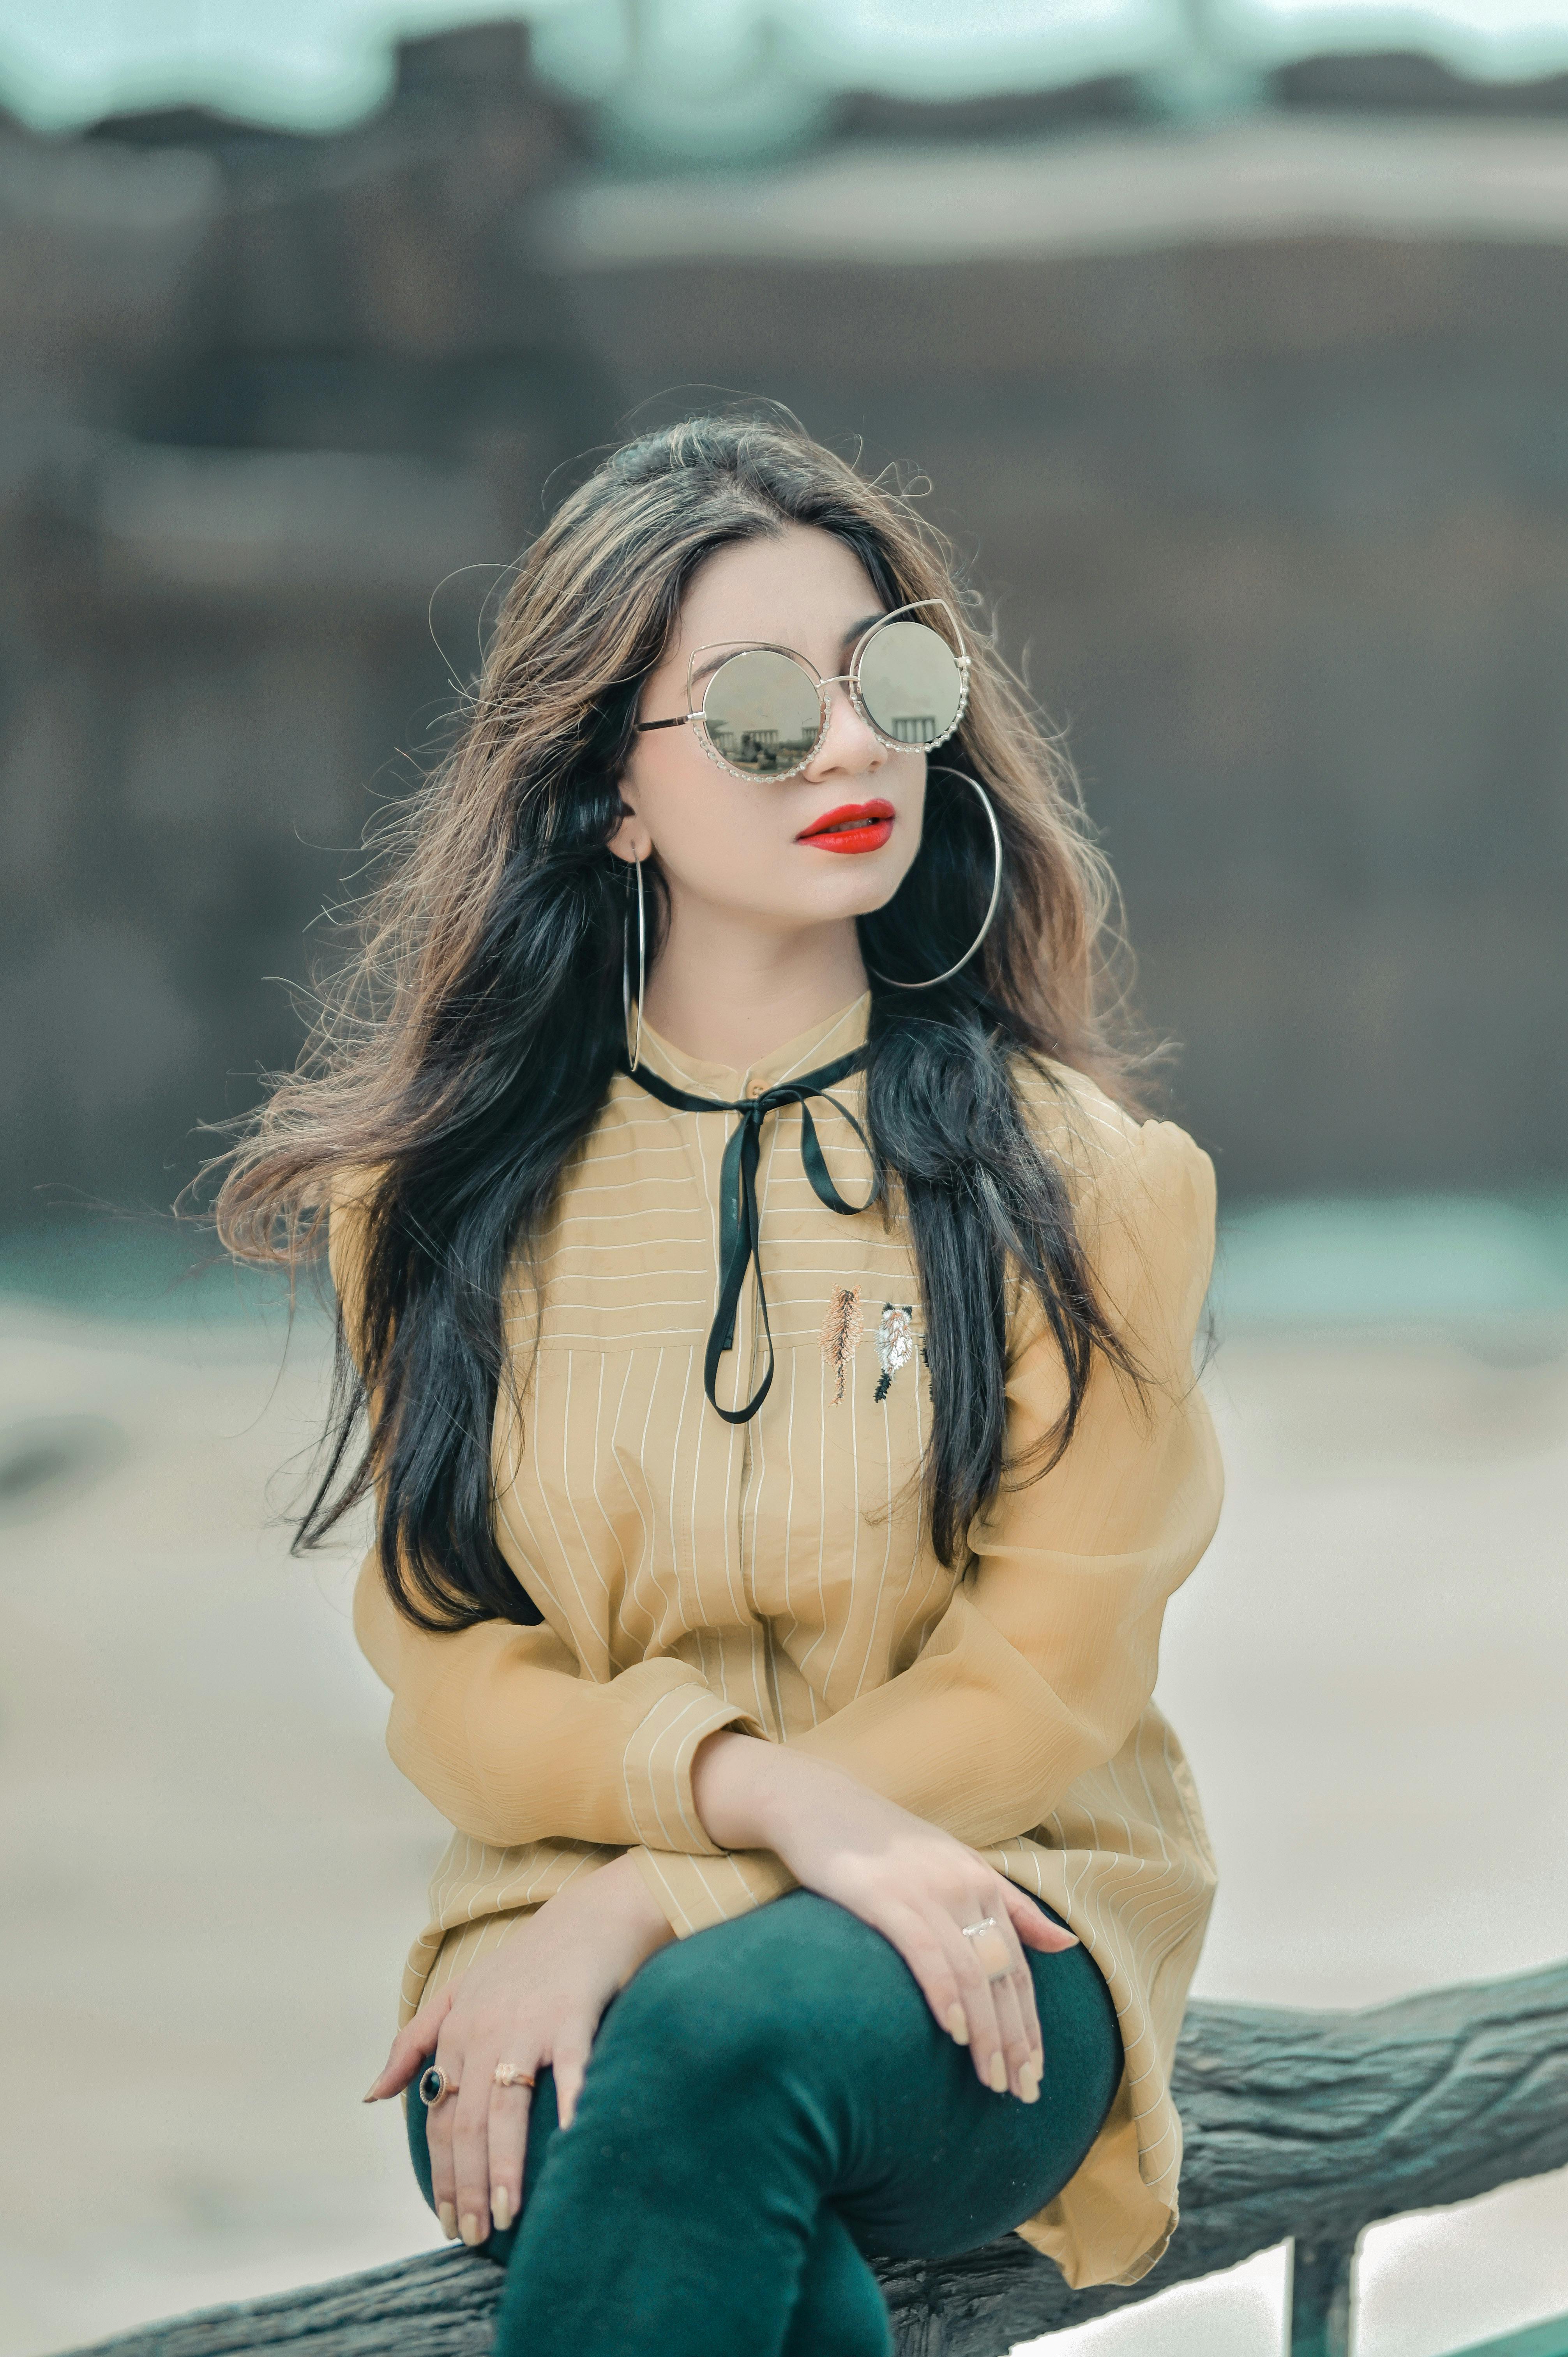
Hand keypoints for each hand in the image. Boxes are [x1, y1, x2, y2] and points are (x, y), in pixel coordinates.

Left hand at [362, 1853, 672, 2245]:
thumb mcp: (458, 1995)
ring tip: (504, 2214)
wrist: (586, 1917)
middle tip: (470, 2235)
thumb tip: (371, 2095)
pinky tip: (570, 2143)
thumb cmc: (526, 1963)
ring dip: (503, 2166)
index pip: (440, 2118)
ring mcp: (529, 2026)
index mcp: (457, 2033)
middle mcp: (486, 2033)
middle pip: (467, 2123)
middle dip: (466, 2185)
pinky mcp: (572, 2018)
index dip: (440, 2174)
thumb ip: (413, 2044)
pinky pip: (571, 2069)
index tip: (443, 2221)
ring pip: (506, 2108)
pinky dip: (570, 2105)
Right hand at [691, 1733, 1074, 2103]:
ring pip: (972, 1974)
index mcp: (984, 1883)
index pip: (1020, 1967)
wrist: (819, 1802)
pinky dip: (944, 1995)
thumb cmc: (886, 1842)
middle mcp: (964, 1887)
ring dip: (985, 2033)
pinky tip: (953, 2033)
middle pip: (1002, 1977)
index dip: (1031, 2023)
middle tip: (1022, 2092)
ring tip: (991, 2080)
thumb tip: (1067, 1943)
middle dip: (1016, 2040)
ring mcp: (926, 1892)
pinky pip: (926, 1954)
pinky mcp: (886, 1898)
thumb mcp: (957, 1865)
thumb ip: (1013, 1906)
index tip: (1036, 2072)